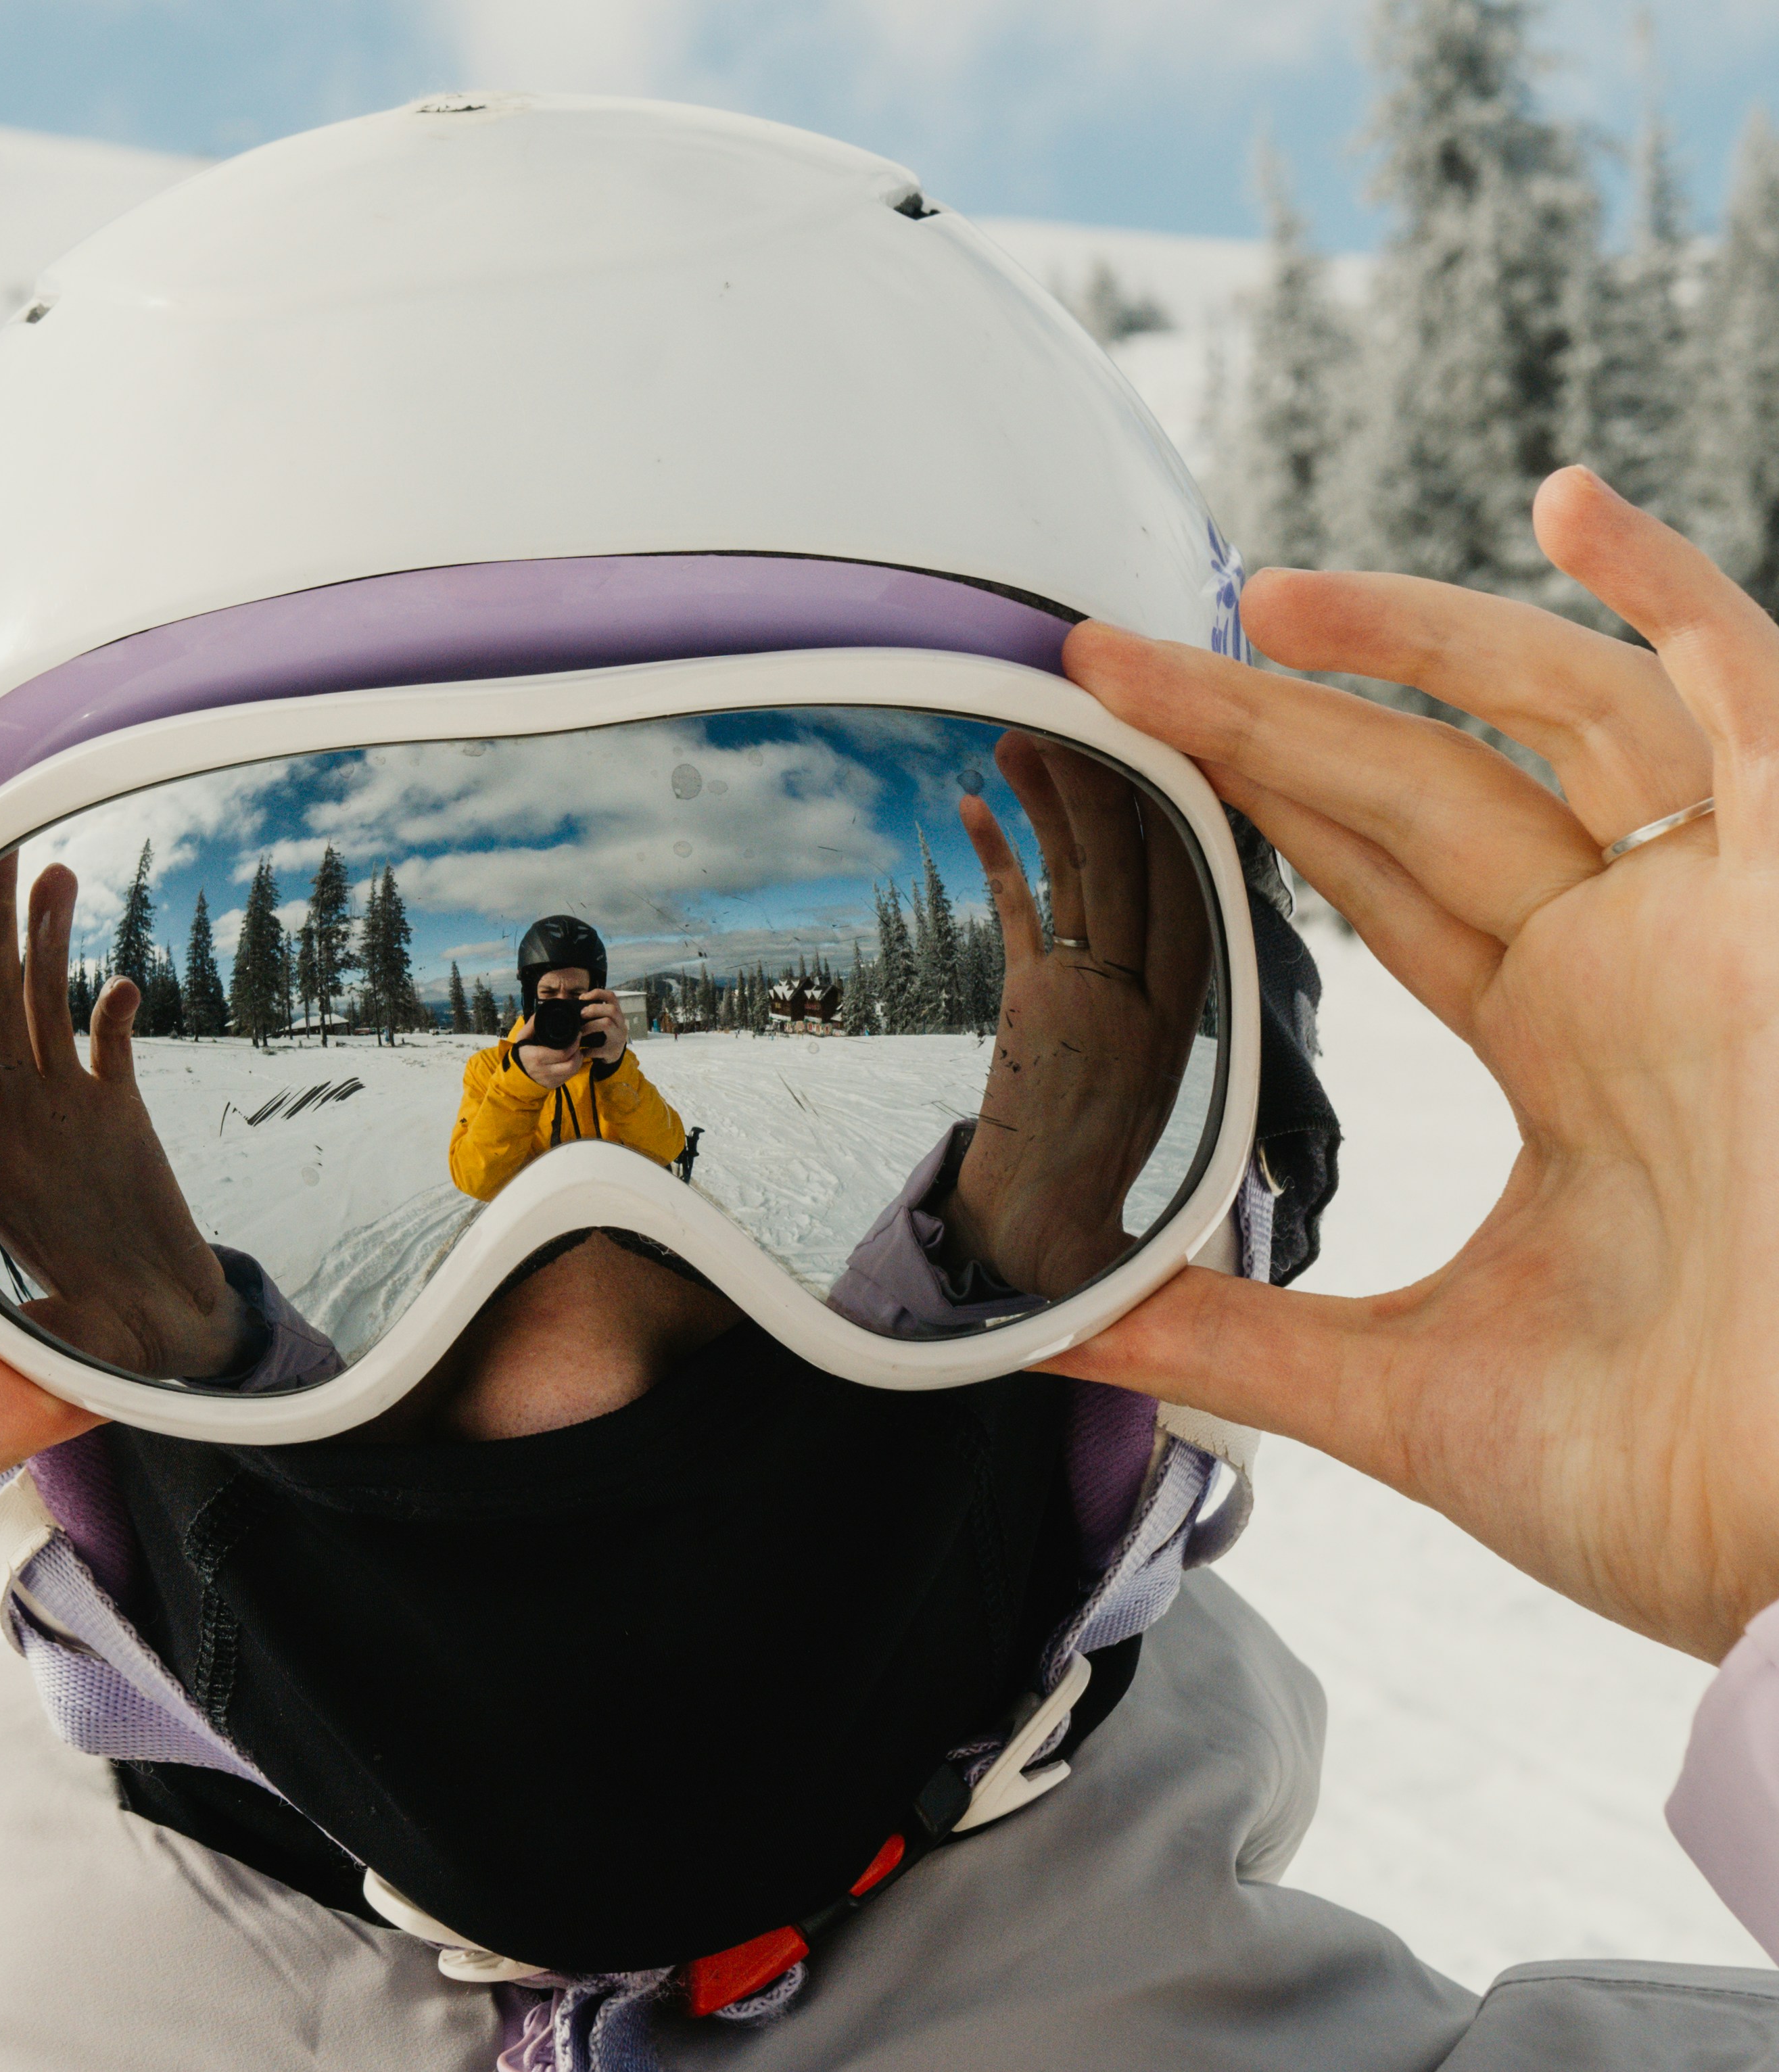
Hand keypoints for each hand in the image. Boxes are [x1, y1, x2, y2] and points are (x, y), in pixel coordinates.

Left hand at [0, 855, 246, 1377]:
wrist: (159, 1336)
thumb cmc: (107, 1342)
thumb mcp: (70, 1343)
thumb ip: (50, 1334)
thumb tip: (29, 1349)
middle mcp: (19, 1120)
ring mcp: (68, 1110)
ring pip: (48, 1010)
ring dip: (49, 946)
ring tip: (53, 876)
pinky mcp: (122, 1112)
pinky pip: (110, 1046)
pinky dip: (112, 1014)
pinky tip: (120, 985)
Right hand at [514, 991, 621, 1086]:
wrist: (514, 1074)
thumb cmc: (521, 1053)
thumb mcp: (522, 1037)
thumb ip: (532, 1024)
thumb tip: (542, 1012)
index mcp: (536, 1057)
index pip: (563, 1053)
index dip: (574, 1043)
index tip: (577, 1034)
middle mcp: (544, 1071)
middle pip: (571, 1064)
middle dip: (578, 1052)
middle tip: (578, 1043)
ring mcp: (550, 1080)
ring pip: (573, 1072)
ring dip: (578, 1060)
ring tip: (576, 1051)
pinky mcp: (553, 1085)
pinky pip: (569, 1077)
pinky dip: (574, 1068)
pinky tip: (572, 1059)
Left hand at [941, 734, 1213, 1296]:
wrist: (1048, 1235)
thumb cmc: (1094, 1149)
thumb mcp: (1152, 1055)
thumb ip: (1150, 975)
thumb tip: (1134, 891)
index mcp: (1199, 999)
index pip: (1206, 870)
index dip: (1189, 789)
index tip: (1173, 723)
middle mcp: (1156, 991)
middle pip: (1148, 852)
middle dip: (1118, 766)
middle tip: (1084, 694)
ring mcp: (1094, 996)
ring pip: (1083, 868)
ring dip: (1051, 792)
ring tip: (1023, 730)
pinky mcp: (1032, 1007)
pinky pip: (1018, 910)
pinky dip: (993, 853)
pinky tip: (970, 803)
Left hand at [1049, 466, 1778, 1662]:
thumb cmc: (1688, 1489)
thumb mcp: (1408, 1394)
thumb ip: (1228, 1337)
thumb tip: (1051, 1328)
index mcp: (1567, 1049)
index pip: (1383, 876)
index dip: (1261, 796)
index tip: (1123, 741)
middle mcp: (1645, 965)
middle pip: (1431, 779)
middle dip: (1270, 710)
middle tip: (1114, 651)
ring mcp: (1737, 923)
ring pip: (1564, 711)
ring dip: (1420, 637)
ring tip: (1253, 597)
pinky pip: (1755, 700)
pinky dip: (1675, 592)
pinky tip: (1569, 504)